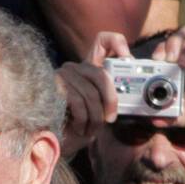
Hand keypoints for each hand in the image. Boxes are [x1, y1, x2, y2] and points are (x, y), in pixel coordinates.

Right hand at [55, 31, 128, 156]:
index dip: (117, 43)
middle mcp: (74, 68)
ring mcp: (62, 75)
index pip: (103, 41)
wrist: (53, 142)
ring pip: (90, 94)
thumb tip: (131, 93)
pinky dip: (83, 120)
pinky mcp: (53, 87)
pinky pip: (78, 102)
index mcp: (87, 70)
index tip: (127, 58)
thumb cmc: (76, 127)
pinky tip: (79, 128)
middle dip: (110, 100)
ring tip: (91, 130)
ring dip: (95, 118)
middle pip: (102, 75)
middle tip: (110, 119)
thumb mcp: (98, 111)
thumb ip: (111, 97)